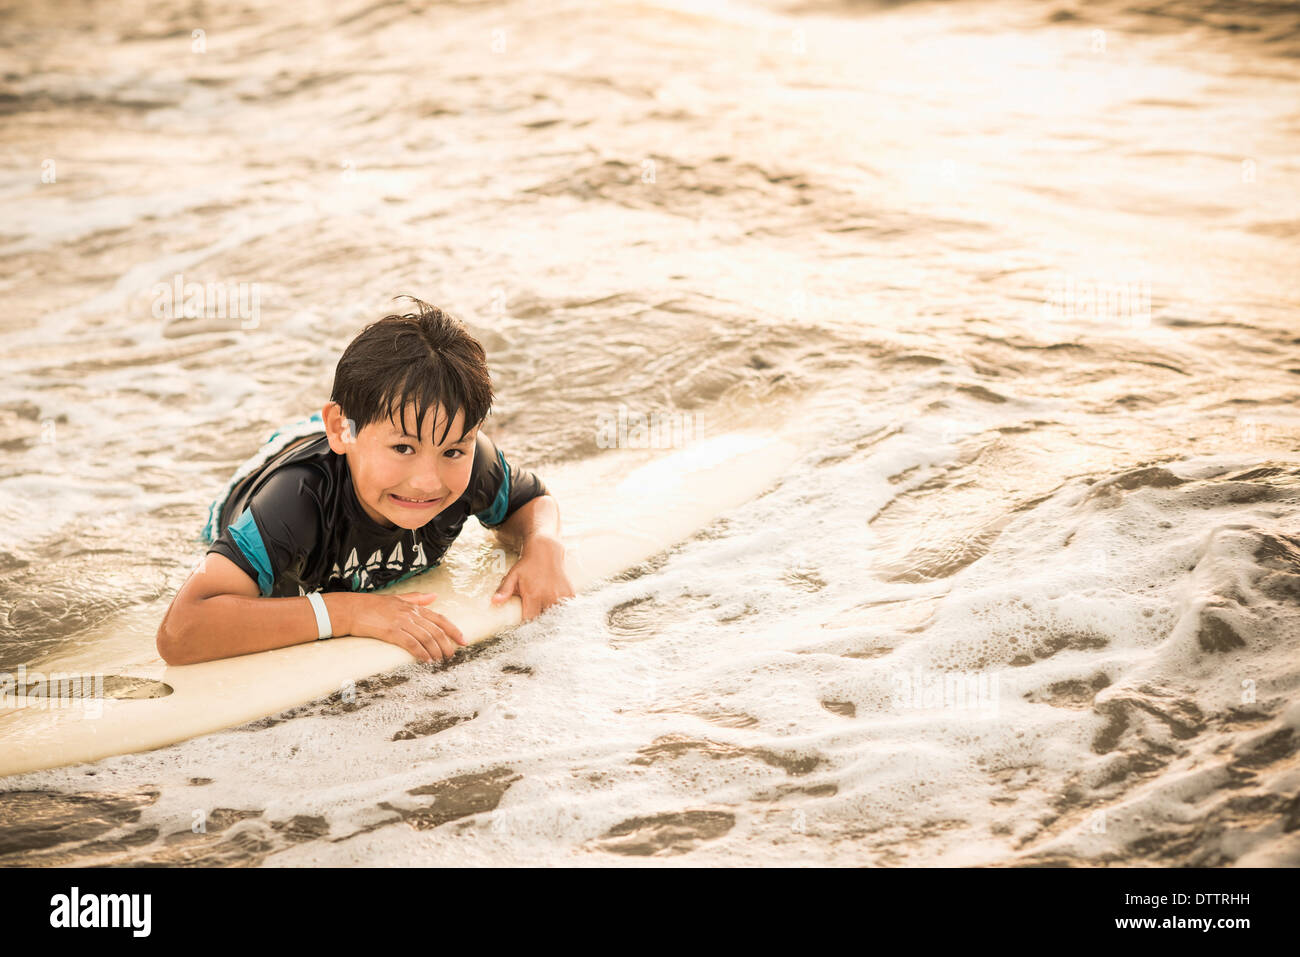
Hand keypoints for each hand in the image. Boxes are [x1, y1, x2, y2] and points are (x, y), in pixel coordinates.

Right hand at [332, 591, 466, 662]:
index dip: (454, 630)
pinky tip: (425, 660)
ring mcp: (401, 622)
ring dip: (435, 651)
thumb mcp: (398, 599)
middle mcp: (410, 613)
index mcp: (414, 606)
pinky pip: (410, 643)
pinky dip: (420, 652)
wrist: (351, 609)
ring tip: (440, 660)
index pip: (440, 618)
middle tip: (451, 655)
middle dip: (447, 644)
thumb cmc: (373, 605)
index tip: (463, 640)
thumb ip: (417, 598)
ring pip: (426, 638)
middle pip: (436, 630)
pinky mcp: (391, 631)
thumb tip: (434, 596)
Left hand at [490, 535, 575, 620]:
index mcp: (533, 595)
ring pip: (555, 616)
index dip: (527, 624)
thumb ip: (504, 590)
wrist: (546, 550)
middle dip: (539, 621)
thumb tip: (494, 602)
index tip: (525, 622)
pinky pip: (565, 609)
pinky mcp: (569, 593)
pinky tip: (555, 607)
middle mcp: (548, 597)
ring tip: (544, 612)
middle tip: (535, 617)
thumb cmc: (527, 564)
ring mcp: (561, 595)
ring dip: (550, 617)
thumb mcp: (513, 576)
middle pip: (544, 620)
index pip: (530, 619)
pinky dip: (560, 611)